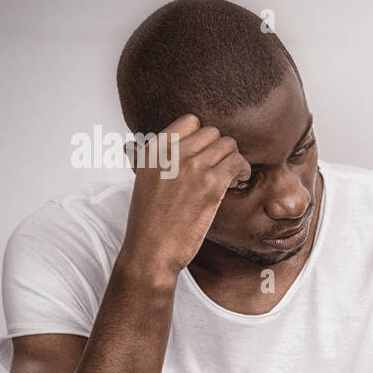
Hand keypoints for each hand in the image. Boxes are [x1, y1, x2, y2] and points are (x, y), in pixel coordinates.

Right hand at [117, 114, 251, 279]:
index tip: (205, 155)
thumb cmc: (149, 221)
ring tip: (229, 179)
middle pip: (213, 132)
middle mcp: (172, 153)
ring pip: (229, 145)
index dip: (203, 137)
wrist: (151, 250)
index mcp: (153, 149)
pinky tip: (235, 184)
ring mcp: (192, 166)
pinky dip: (242, 171)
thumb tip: (131, 146)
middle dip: (220, 150)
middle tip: (220, 170)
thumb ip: (145, 161)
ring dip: (234, 160)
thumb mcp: (141, 182)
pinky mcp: (211, 183)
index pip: (190, 121)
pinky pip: (238, 162)